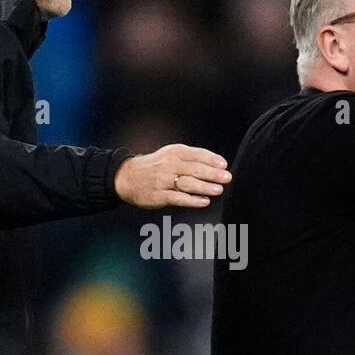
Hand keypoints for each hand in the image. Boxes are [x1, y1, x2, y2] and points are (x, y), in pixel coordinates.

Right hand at [114, 144, 231, 208]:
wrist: (127, 177)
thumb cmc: (154, 167)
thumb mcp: (170, 155)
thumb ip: (190, 158)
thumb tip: (215, 165)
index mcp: (174, 153)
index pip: (196, 154)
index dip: (211, 159)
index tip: (224, 165)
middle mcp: (169, 165)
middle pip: (194, 169)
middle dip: (212, 173)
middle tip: (227, 177)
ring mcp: (164, 181)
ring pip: (187, 183)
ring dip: (205, 186)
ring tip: (218, 189)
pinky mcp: (159, 195)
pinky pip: (178, 198)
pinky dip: (192, 200)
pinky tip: (204, 201)